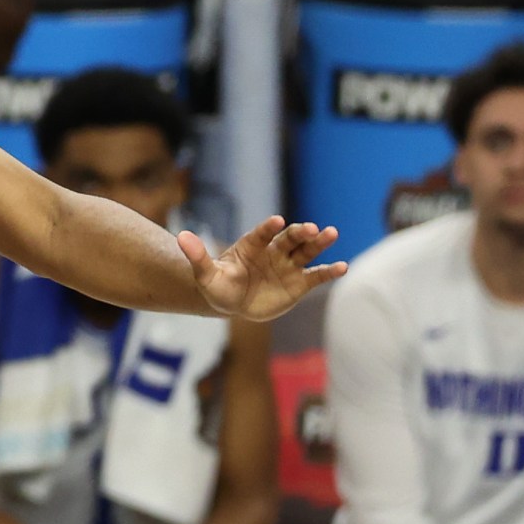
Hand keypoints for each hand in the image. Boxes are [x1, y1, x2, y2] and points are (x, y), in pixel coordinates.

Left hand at [183, 215, 345, 321]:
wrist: (233, 302)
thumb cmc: (218, 286)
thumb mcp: (206, 275)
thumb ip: (198, 256)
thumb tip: (181, 236)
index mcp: (251, 246)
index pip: (261, 234)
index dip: (268, 228)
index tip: (276, 221)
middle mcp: (272, 251)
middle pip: (288, 239)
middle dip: (299, 232)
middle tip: (311, 227)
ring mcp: (287, 266)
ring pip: (306, 251)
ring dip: (319, 243)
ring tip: (332, 232)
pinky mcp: (299, 283)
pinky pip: (316, 275)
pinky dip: (329, 271)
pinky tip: (342, 266)